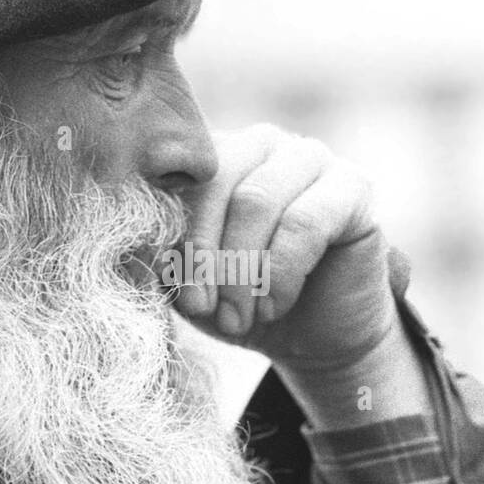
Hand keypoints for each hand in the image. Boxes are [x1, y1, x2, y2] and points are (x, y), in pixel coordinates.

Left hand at [166, 124, 398, 371]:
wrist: (316, 340)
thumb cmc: (243, 304)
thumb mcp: (188, 285)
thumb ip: (160, 257)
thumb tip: (130, 247)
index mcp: (213, 156)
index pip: (178, 176)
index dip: (174, 240)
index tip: (180, 299)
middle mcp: (261, 143)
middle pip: (217, 182)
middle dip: (206, 256)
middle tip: (205, 311)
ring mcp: (310, 157)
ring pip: (258, 201)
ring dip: (242, 271)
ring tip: (239, 319)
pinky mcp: (353, 186)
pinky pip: (305, 222)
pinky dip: (281, 274)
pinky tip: (274, 306)